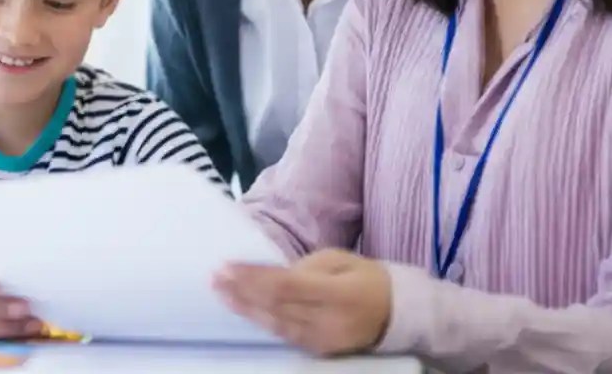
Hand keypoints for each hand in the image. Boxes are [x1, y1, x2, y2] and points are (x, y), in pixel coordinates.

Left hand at [212, 249, 391, 355]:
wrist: (396, 313)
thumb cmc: (365, 278)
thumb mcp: (339, 259)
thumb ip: (305, 267)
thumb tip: (271, 274)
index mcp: (337, 293)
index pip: (285, 286)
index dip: (253, 278)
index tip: (226, 267)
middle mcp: (329, 321)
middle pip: (276, 307)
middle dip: (242, 292)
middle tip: (215, 278)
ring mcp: (324, 340)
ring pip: (276, 324)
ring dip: (245, 308)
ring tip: (221, 293)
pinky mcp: (320, 351)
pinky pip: (284, 335)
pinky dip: (262, 321)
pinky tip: (244, 310)